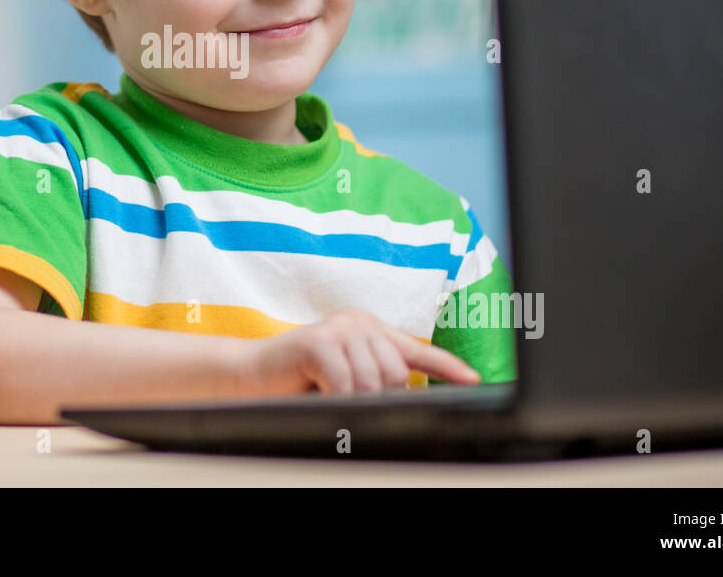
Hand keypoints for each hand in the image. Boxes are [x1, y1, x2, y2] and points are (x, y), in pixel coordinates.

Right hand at [234, 308, 480, 395]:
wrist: (247, 377)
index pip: (416, 349)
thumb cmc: (296, 383)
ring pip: (374, 382)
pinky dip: (334, 397)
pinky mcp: (319, 342)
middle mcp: (359, 322)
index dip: (446, 366)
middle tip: (343, 399)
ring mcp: (339, 328)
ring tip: (325, 394)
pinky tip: (315, 389)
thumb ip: (375, 382)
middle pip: (396, 374)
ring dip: (351, 400)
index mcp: (369, 330)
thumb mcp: (344, 381)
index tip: (474, 380)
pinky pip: (346, 383)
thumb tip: (407, 398)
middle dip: (376, 397)